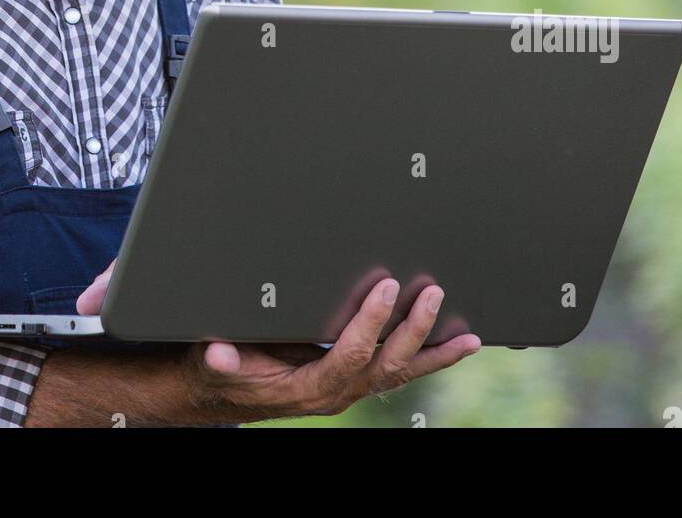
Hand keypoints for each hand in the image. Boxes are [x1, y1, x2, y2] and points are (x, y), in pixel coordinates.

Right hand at [75, 262, 480, 422]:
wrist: (218, 391)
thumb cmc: (219, 370)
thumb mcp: (212, 362)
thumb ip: (220, 359)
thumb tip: (219, 352)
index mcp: (306, 388)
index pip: (349, 356)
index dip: (370, 324)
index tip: (387, 289)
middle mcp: (334, 392)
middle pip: (385, 366)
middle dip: (413, 332)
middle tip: (432, 294)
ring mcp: (346, 388)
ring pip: (397, 374)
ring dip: (433, 354)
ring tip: (469, 338)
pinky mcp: (350, 380)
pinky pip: (393, 372)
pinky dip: (424, 360)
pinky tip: (449, 345)